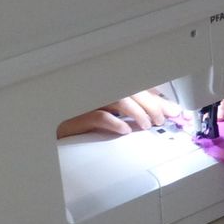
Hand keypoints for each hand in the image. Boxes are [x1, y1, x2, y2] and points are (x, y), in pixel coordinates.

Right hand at [57, 90, 178, 138]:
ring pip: (116, 98)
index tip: (172, 108)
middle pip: (129, 89)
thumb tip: (157, 112)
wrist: (50, 138)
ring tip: (147, 125)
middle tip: (163, 118)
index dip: (155, 96)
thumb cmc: (76, 125)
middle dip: (151, 104)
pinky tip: (124, 130)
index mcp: (102, 87)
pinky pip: (97, 116)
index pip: (134, 85)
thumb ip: (128, 110)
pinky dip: (114, 122)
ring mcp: (83, 102)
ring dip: (137, 111)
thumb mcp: (106, 115)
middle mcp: (93, 90)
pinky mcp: (73, 118)